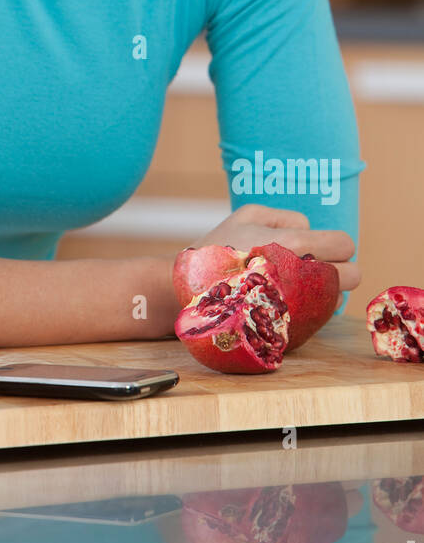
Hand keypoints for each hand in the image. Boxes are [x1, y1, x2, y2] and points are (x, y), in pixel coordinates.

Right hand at [197, 203, 359, 301]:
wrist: (191, 289)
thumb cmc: (219, 247)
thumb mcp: (248, 214)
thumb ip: (286, 217)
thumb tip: (310, 230)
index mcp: (292, 244)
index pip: (343, 244)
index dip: (337, 244)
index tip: (324, 247)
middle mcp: (300, 276)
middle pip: (351, 275)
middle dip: (340, 269)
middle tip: (317, 267)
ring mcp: (297, 306)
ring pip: (336, 299)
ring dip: (325, 290)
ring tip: (295, 283)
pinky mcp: (289, 328)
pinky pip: (317, 317)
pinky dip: (309, 307)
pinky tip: (285, 298)